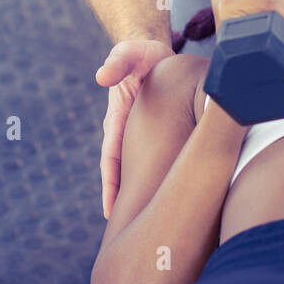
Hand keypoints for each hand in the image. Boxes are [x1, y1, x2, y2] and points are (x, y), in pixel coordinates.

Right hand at [95, 38, 174, 218]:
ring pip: (146, 170)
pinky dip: (168, 178)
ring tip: (155, 224)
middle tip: (130, 232)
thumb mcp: (129, 53)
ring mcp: (146, 135)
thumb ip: (117, 61)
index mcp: (117, 120)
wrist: (156, 51)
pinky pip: (165, 160)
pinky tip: (182, 195)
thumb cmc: (142, 54)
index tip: (110, 211)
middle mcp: (129, 133)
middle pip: (127, 173)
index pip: (112, 159)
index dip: (112, 185)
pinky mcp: (165, 133)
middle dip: (127, 200)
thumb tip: (102, 76)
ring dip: (148, 194)